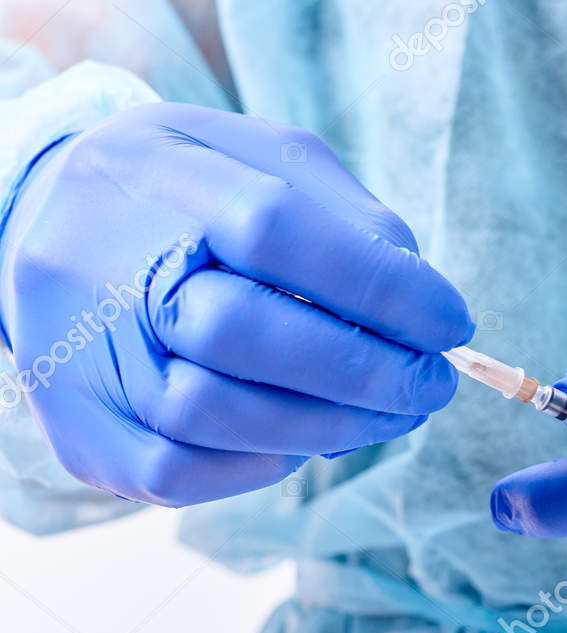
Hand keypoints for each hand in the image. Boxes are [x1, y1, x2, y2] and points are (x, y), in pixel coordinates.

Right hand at [0, 103, 472, 505]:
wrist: (48, 222)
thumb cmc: (189, 193)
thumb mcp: (263, 159)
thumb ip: (347, 214)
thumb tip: (422, 295)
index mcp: (154, 175)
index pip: (275, 229)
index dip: (381, 286)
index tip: (452, 323)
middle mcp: (95, 265)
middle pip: (241, 331)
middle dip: (365, 369)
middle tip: (432, 383)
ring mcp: (76, 354)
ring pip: (212, 413)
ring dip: (328, 425)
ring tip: (389, 414)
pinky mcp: (77, 429)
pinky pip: (175, 473)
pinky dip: (260, 463)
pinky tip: (305, 437)